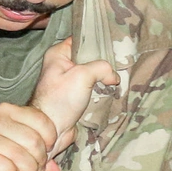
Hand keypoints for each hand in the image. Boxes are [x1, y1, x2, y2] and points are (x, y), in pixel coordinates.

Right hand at [0, 102, 58, 170]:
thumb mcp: (16, 142)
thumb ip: (40, 152)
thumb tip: (56, 170)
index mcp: (8, 110)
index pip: (41, 120)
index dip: (51, 139)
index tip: (48, 151)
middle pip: (34, 141)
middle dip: (40, 159)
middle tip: (37, 168)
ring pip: (19, 155)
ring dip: (29, 170)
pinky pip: (1, 164)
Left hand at [30, 38, 117, 158]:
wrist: (52, 130)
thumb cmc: (59, 101)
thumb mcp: (82, 75)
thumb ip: (102, 68)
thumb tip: (113, 76)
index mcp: (58, 54)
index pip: (81, 40)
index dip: (97, 42)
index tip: (114, 45)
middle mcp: (61, 66)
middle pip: (89, 58)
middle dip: (103, 63)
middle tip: (119, 64)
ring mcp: (68, 83)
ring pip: (92, 75)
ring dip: (103, 80)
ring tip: (116, 80)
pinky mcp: (74, 98)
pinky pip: (92, 90)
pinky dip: (101, 92)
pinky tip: (111, 92)